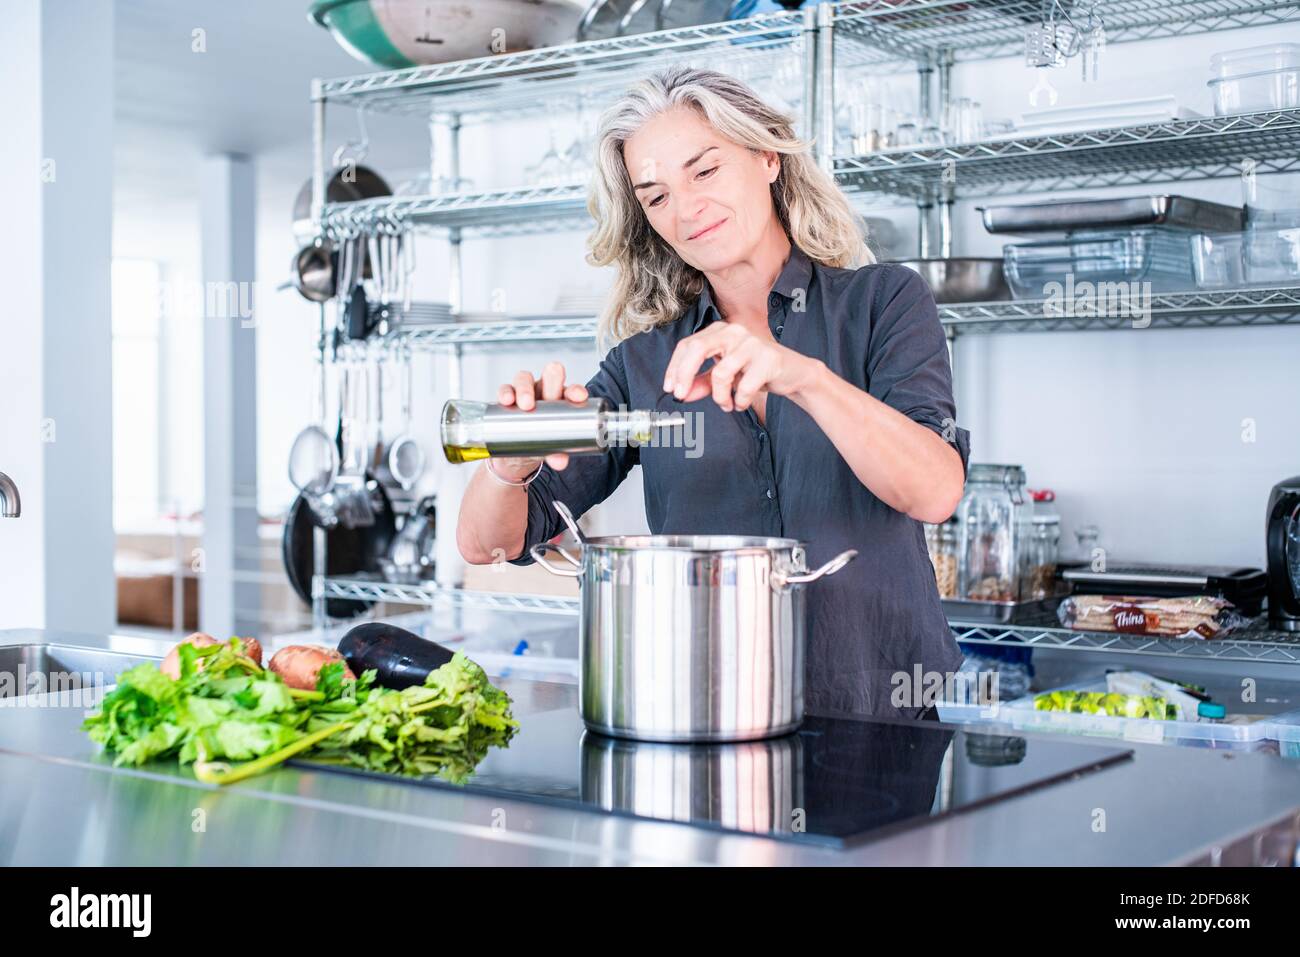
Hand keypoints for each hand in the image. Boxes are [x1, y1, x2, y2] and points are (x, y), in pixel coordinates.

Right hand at [492, 361, 588, 474]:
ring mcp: (525, 391)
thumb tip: (560, 462)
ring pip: (525, 379)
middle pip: (549, 376)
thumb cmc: (541, 442)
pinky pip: (505, 389)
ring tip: (525, 405)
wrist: (517, 454)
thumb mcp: (551, 448)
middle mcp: (545, 390)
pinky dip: (506, 393)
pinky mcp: (507, 398)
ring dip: (525, 389)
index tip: (578, 397)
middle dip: (551, 380)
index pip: (571, 390)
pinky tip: (507, 401)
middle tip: (549, 396)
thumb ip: (557, 453)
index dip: (576, 390)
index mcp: (563, 400)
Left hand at [661, 321, 822, 412]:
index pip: (688, 345)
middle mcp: (734, 331)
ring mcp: (752, 343)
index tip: (670, 388)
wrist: (793, 373)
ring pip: (721, 373)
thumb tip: (682, 393)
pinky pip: (744, 387)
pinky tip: (743, 403)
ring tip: (726, 404)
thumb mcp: (725, 376)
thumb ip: (702, 382)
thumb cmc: (756, 370)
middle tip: (681, 396)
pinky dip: (740, 401)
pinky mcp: (768, 359)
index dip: (675, 368)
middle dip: (685, 375)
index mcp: (720, 331)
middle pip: (697, 349)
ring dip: (720, 397)